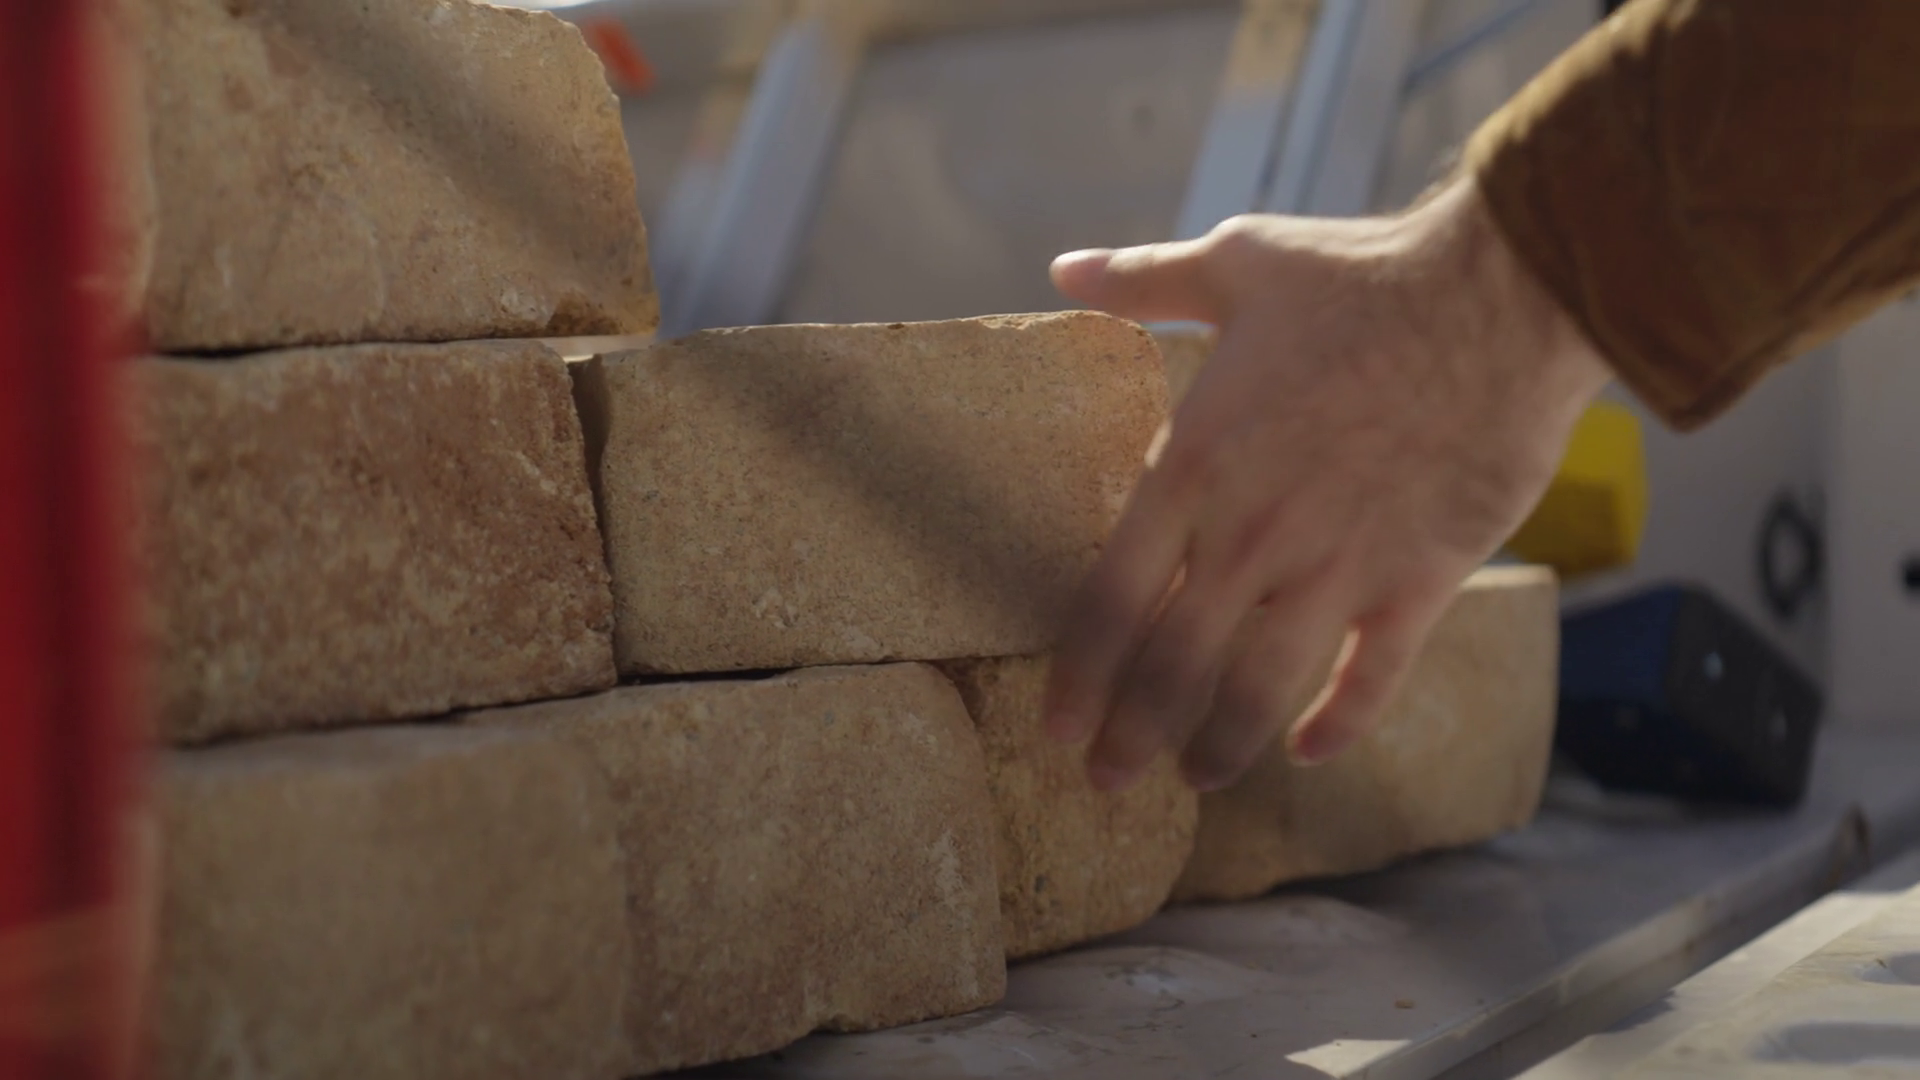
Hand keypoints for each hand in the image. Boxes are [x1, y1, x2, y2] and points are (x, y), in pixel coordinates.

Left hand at [1045, 175, 1610, 792]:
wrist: (1500, 294)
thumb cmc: (1363, 276)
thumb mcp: (1237, 262)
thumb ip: (1144, 281)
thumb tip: (1065, 267)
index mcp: (1195, 463)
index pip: (1113, 599)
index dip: (1082, 675)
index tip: (1057, 725)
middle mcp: (1254, 533)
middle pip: (1174, 664)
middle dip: (1132, 734)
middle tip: (1106, 781)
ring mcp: (1338, 565)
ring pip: (1261, 688)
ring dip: (1221, 745)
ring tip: (1195, 779)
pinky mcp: (1420, 580)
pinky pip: (1372, 678)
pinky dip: (1339, 724)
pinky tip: (1308, 750)